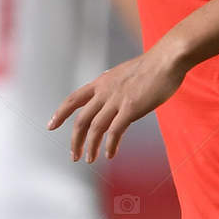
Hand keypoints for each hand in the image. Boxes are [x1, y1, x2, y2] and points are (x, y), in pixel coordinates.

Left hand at [49, 41, 189, 163]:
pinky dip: (110, 145)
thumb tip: (108, 88)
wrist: (167, 59)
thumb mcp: (124, 73)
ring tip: (89, 159)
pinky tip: (110, 154)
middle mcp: (104, 91)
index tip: (51, 126)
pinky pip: (115, 131)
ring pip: (95, 128)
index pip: (73, 99)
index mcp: (101, 82)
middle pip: (81, 119)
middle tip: (74, 155)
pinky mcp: (131, 108)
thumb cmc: (152, 66)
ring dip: (90, 146)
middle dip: (75, 140)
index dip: (60, 114)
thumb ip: (113, 84)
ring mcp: (117, 99)